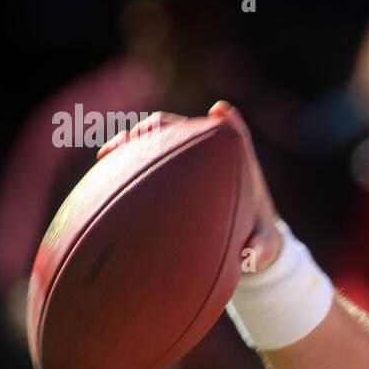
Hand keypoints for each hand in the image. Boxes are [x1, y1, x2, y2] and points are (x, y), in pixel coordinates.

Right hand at [98, 102, 285, 272]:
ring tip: (110, 151)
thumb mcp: (265, 249)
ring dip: (133, 140)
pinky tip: (103, 169)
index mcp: (240, 168)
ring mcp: (187, 165)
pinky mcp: (168, 177)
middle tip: (142, 134)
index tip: (220, 111)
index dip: (230, 122)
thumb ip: (261, 250)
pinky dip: (124, 161)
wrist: (241, 245)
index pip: (237, 137)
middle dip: (162, 127)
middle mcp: (211, 159)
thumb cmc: (257, 243)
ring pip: (158, 141)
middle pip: (186, 130)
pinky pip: (144, 162)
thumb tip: (248, 257)